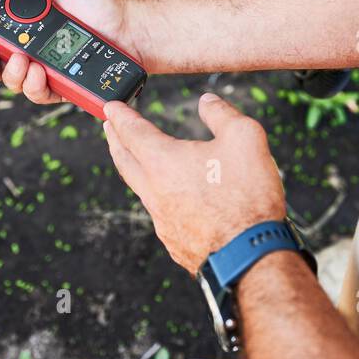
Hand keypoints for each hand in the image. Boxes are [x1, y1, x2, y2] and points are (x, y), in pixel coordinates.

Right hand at [0, 0, 139, 104]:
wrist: (129, 30)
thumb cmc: (101, 6)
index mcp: (25, 24)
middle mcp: (30, 47)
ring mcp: (43, 68)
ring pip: (12, 81)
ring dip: (10, 74)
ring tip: (22, 61)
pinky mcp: (59, 85)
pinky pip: (38, 93)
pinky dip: (35, 85)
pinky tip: (40, 72)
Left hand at [103, 92, 285, 273]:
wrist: (249, 256)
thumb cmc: (247, 197)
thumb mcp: (244, 138)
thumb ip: (221, 114)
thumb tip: (207, 102)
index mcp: (164, 162)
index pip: (132, 132)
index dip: (120, 116)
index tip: (110, 107)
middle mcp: (154, 191)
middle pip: (125, 161)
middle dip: (115, 140)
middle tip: (109, 127)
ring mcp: (162, 219)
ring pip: (141, 188)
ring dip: (135, 168)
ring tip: (138, 159)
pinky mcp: (174, 241)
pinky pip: (159, 212)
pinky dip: (157, 196)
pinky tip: (169, 197)